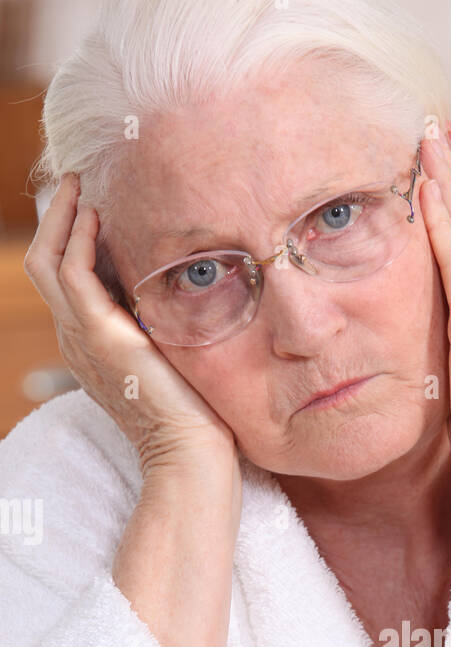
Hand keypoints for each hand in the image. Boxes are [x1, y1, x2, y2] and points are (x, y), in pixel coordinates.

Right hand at [24, 173, 237, 481]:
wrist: (192, 450)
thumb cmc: (194, 411)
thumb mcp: (170, 353)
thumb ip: (160, 321)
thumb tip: (177, 282)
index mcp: (89, 343)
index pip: (62, 278)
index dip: (69, 237)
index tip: (90, 204)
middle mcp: (76, 339)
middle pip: (44, 263)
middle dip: (56, 217)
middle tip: (75, 181)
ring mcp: (82, 338)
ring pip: (48, 262)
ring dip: (62, 217)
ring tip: (80, 186)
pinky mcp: (99, 336)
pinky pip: (73, 274)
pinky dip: (79, 240)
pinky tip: (97, 217)